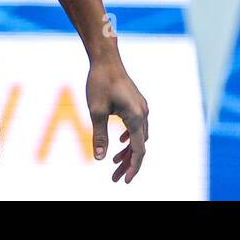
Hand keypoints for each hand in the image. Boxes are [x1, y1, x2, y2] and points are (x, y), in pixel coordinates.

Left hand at [86, 57, 147, 183]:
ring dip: (128, 151)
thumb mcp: (96, 111)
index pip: (138, 149)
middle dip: (128, 163)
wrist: (106, 59)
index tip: (125, 181)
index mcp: (135, 117)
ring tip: (115, 163)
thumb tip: (100, 158)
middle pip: (139, 145)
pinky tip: (120, 141)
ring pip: (138, 136)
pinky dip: (130, 137)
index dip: (133, 167)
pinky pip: (137, 126)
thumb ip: (99, 136)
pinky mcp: (136, 102)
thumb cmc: (100, 82)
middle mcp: (143, 113)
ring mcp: (141, 107)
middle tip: (116, 178)